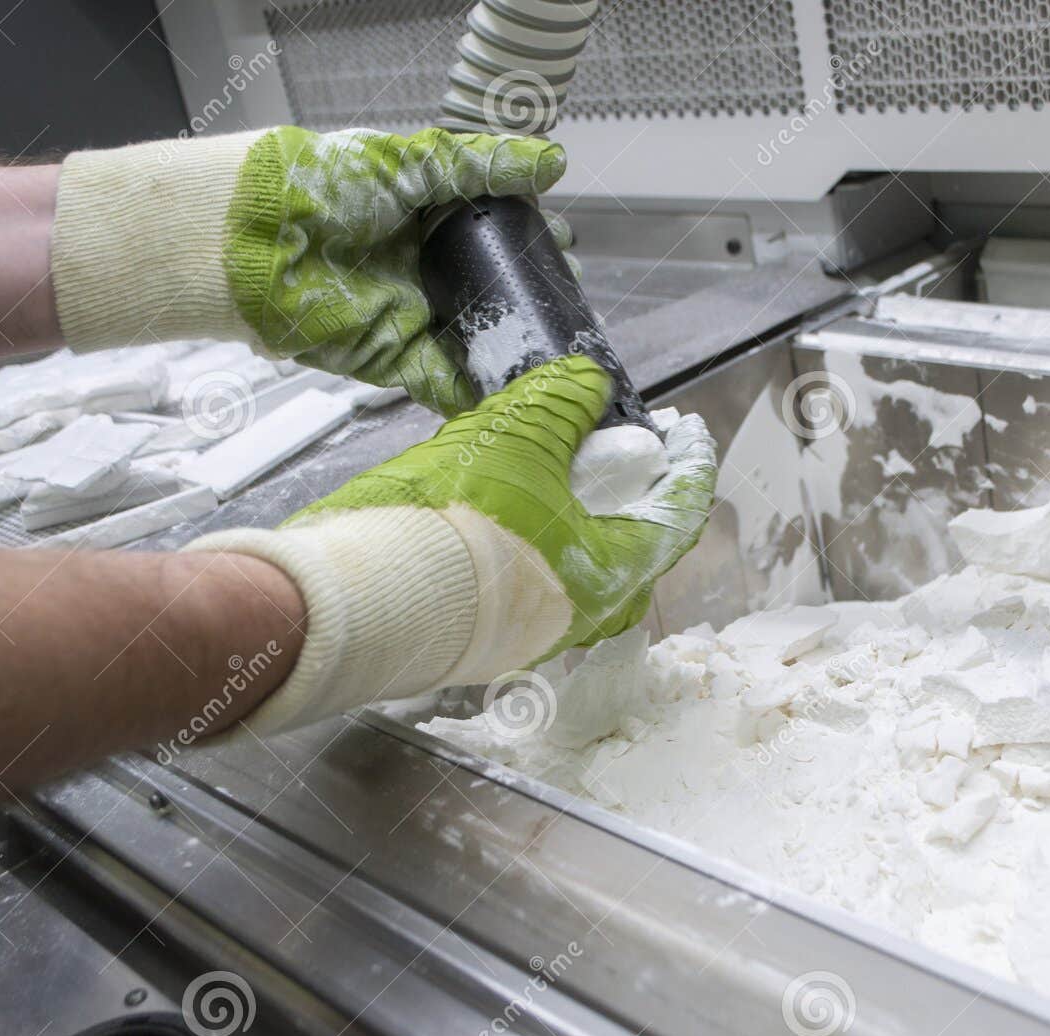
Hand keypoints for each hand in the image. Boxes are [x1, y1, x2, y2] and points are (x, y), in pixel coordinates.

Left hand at [51, 126, 570, 415]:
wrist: (250, 237)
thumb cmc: (320, 186)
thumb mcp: (409, 160)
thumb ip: (481, 165)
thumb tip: (553, 162)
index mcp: (429, 220)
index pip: (496, 237)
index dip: (533, 248)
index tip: (568, 256)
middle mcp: (423, 270)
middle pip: (493, 295)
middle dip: (531, 306)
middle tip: (569, 312)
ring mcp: (410, 316)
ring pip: (475, 341)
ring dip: (512, 353)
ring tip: (557, 360)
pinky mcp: (389, 357)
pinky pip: (440, 380)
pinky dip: (474, 390)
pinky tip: (511, 392)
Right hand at [181, 356, 716, 733]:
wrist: (361, 600)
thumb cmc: (451, 525)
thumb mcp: (516, 439)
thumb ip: (562, 407)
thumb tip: (588, 385)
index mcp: (613, 570)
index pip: (678, 512)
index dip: (688, 465)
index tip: (688, 434)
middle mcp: (585, 612)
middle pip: (635, 546)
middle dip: (633, 494)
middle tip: (620, 450)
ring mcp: (537, 630)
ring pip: (581, 566)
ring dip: (581, 517)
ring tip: (557, 471)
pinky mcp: (489, 634)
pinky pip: (535, 579)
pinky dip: (538, 538)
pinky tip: (507, 508)